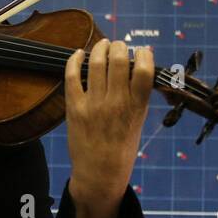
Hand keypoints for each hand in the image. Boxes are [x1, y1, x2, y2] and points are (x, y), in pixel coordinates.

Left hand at [64, 39, 152, 207]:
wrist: (99, 172)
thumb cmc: (122, 147)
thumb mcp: (138, 121)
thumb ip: (137, 96)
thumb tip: (139, 66)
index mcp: (137, 107)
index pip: (145, 70)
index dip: (144, 54)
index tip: (142, 51)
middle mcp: (116, 103)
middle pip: (119, 61)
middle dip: (120, 47)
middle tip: (119, 46)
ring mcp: (94, 105)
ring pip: (96, 64)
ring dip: (100, 48)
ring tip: (103, 45)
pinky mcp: (75, 108)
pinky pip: (72, 76)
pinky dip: (74, 60)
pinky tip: (78, 54)